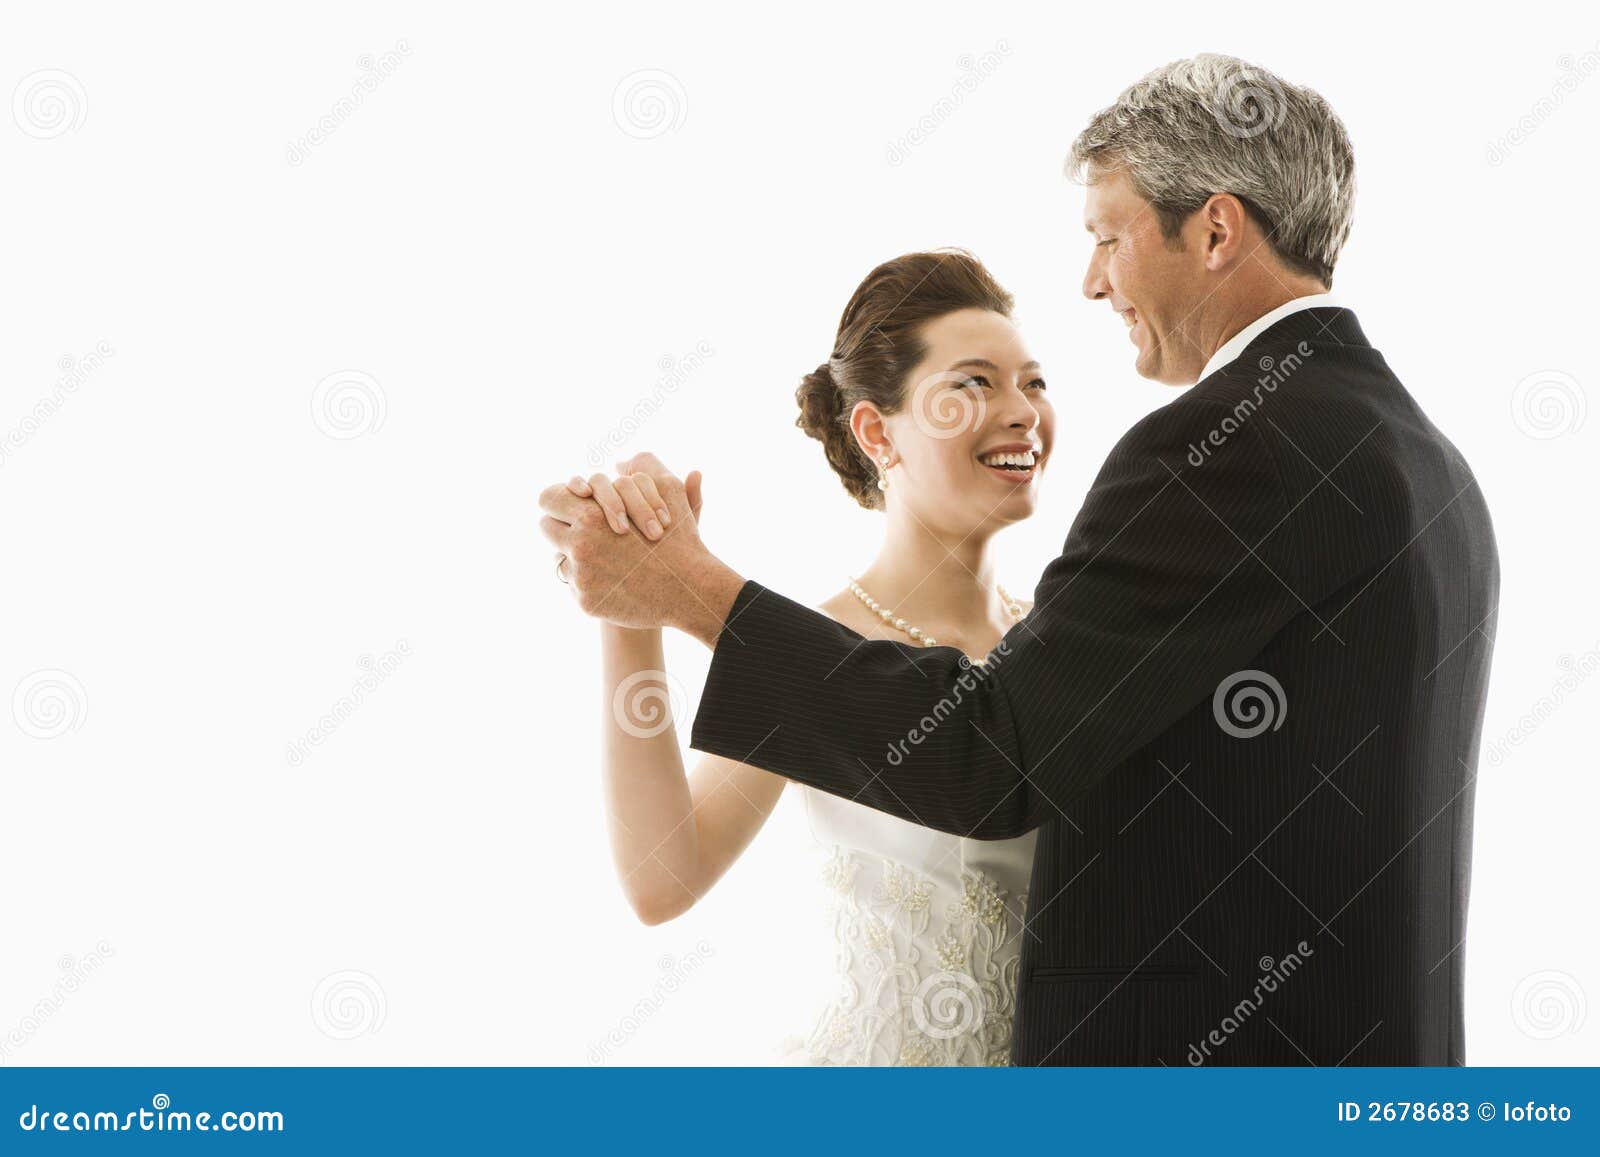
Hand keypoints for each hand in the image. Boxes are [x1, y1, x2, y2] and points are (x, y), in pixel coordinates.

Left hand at [539, 454, 737, 637]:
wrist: (688, 591)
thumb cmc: (680, 540)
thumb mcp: (670, 492)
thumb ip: (646, 469)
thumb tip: (621, 463)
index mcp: (592, 515)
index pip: (549, 499)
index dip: (559, 498)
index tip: (572, 503)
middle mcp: (580, 547)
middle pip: (547, 528)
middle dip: (561, 526)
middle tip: (579, 528)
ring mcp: (581, 578)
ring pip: (559, 558)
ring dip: (574, 554)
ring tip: (601, 555)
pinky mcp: (586, 603)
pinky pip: (575, 585)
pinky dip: (589, 581)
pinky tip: (613, 579)